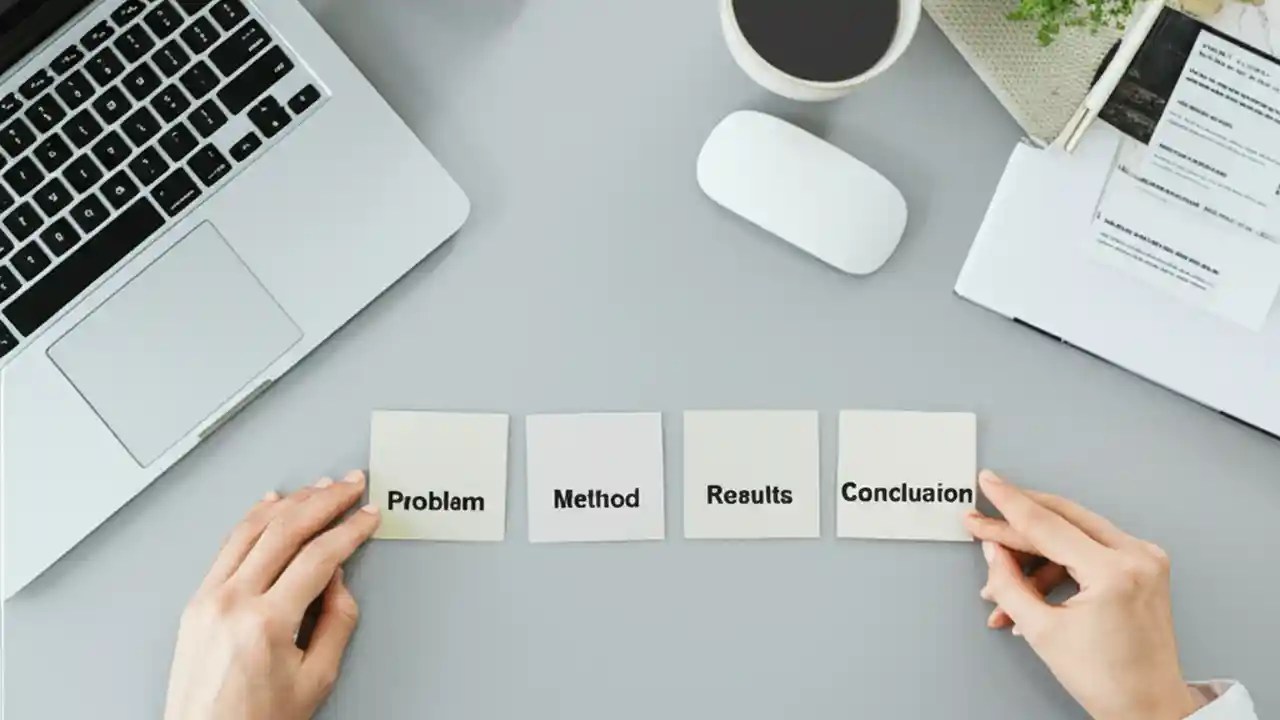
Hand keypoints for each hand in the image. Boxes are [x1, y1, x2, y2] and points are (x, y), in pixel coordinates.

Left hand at [164, 471, 380, 719]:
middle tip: (349, 486)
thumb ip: (337, 623)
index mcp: (266, 623)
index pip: (318, 557)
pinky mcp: (196, 602)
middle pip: (286, 530)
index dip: (350, 530)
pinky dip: (253, 519)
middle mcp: (232, 603)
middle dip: (325, 501)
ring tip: (318, 488)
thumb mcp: (315, 679)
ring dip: (291, 502)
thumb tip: (340, 582)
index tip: (367, 516)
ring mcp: (208, 599)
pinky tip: (270, 505)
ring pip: (253, 529)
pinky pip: (228, 546)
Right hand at [965, 471, 1202, 719]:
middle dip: (1017, 523)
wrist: (1148, 707)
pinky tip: (1030, 591)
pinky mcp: (1142, 567)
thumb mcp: (1041, 631)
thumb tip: (993, 550)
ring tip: (1003, 585)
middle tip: (984, 520)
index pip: (1047, 525)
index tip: (988, 484)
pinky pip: (1089, 550)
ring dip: (1034, 556)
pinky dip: (1057, 567)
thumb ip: (1009, 583)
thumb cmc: (1108, 681)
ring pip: (1074, 534)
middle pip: (1063, 519)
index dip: (1009, 504)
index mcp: (1114, 572)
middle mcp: (1137, 557)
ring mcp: (1144, 560)